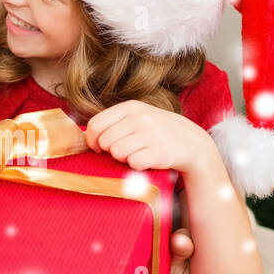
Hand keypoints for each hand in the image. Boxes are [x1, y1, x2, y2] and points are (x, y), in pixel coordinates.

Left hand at [84, 101, 213, 175]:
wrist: (190, 142)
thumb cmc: (156, 131)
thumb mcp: (137, 117)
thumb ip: (112, 123)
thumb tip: (83, 137)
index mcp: (130, 107)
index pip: (96, 124)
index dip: (91, 140)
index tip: (97, 147)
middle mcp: (141, 118)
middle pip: (105, 141)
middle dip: (110, 151)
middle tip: (123, 151)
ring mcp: (151, 134)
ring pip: (117, 153)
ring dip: (123, 158)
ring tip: (136, 154)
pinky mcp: (159, 152)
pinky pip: (133, 163)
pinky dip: (136, 165)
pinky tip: (146, 160)